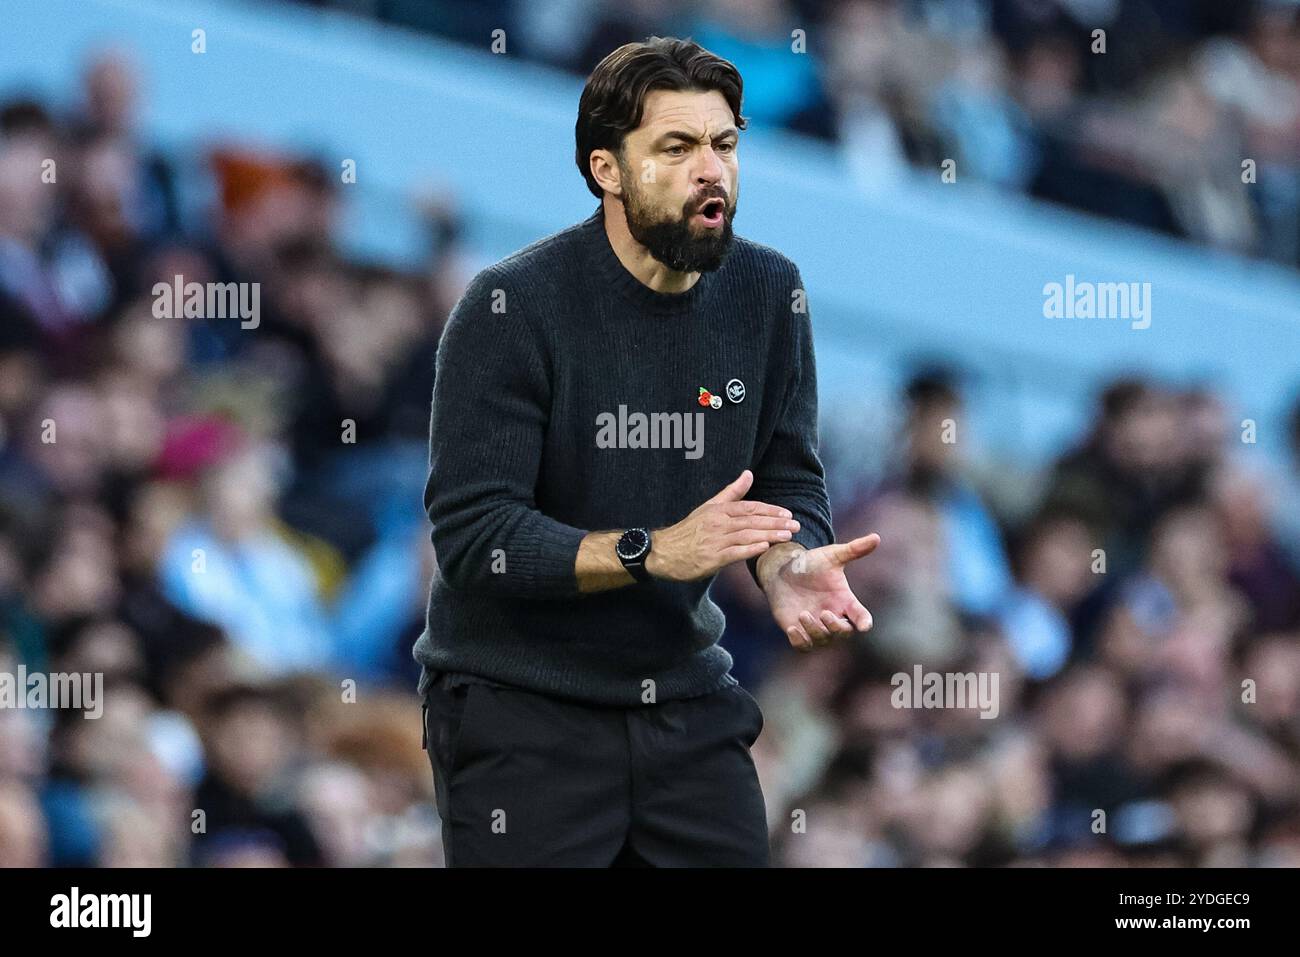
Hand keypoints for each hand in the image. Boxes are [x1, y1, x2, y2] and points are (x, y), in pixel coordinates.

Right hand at [645, 470, 800, 581]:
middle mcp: (718, 523)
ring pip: (746, 535)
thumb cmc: (689, 531)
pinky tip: (764, 548)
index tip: (788, 514)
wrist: (663, 552)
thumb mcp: (708, 507)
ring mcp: (715, 541)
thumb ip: (731, 492)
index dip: (770, 510)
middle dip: (776, 523)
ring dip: (769, 535)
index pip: (750, 507)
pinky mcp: (711, 558)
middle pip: (752, 521)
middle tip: (795, 526)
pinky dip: (750, 549)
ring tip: (787, 536)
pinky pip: (734, 552)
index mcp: (719, 510)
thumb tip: (748, 474)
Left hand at [761, 533, 880, 650]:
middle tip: (825, 613)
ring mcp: (816, 625)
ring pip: (823, 640)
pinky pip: (803, 647)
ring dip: (815, 631)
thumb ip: (853, 549)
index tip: (864, 625)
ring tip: (803, 614)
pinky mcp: (798, 631)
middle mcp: (833, 616)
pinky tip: (792, 629)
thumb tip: (876, 537)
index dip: (864, 622)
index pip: (860, 616)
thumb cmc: (811, 563)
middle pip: (843, 633)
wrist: (782, 570)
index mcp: (845, 601)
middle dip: (836, 627)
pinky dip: (800, 641)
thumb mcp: (832, 555)